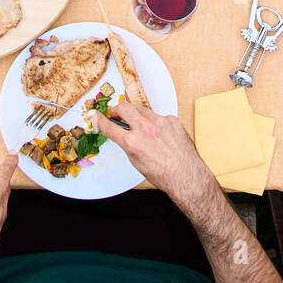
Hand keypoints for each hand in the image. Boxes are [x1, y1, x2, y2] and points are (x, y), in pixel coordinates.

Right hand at [93, 102, 216, 208]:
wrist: (185, 175)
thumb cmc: (162, 174)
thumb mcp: (136, 162)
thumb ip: (128, 145)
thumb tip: (123, 135)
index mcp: (132, 142)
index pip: (110, 126)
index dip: (100, 120)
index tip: (97, 116)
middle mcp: (144, 129)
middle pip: (124, 108)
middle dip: (117, 109)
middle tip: (115, 113)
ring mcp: (159, 122)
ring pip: (142, 110)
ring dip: (137, 115)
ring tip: (139, 125)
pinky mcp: (172, 120)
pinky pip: (158, 116)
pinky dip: (155, 122)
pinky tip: (159, 133)